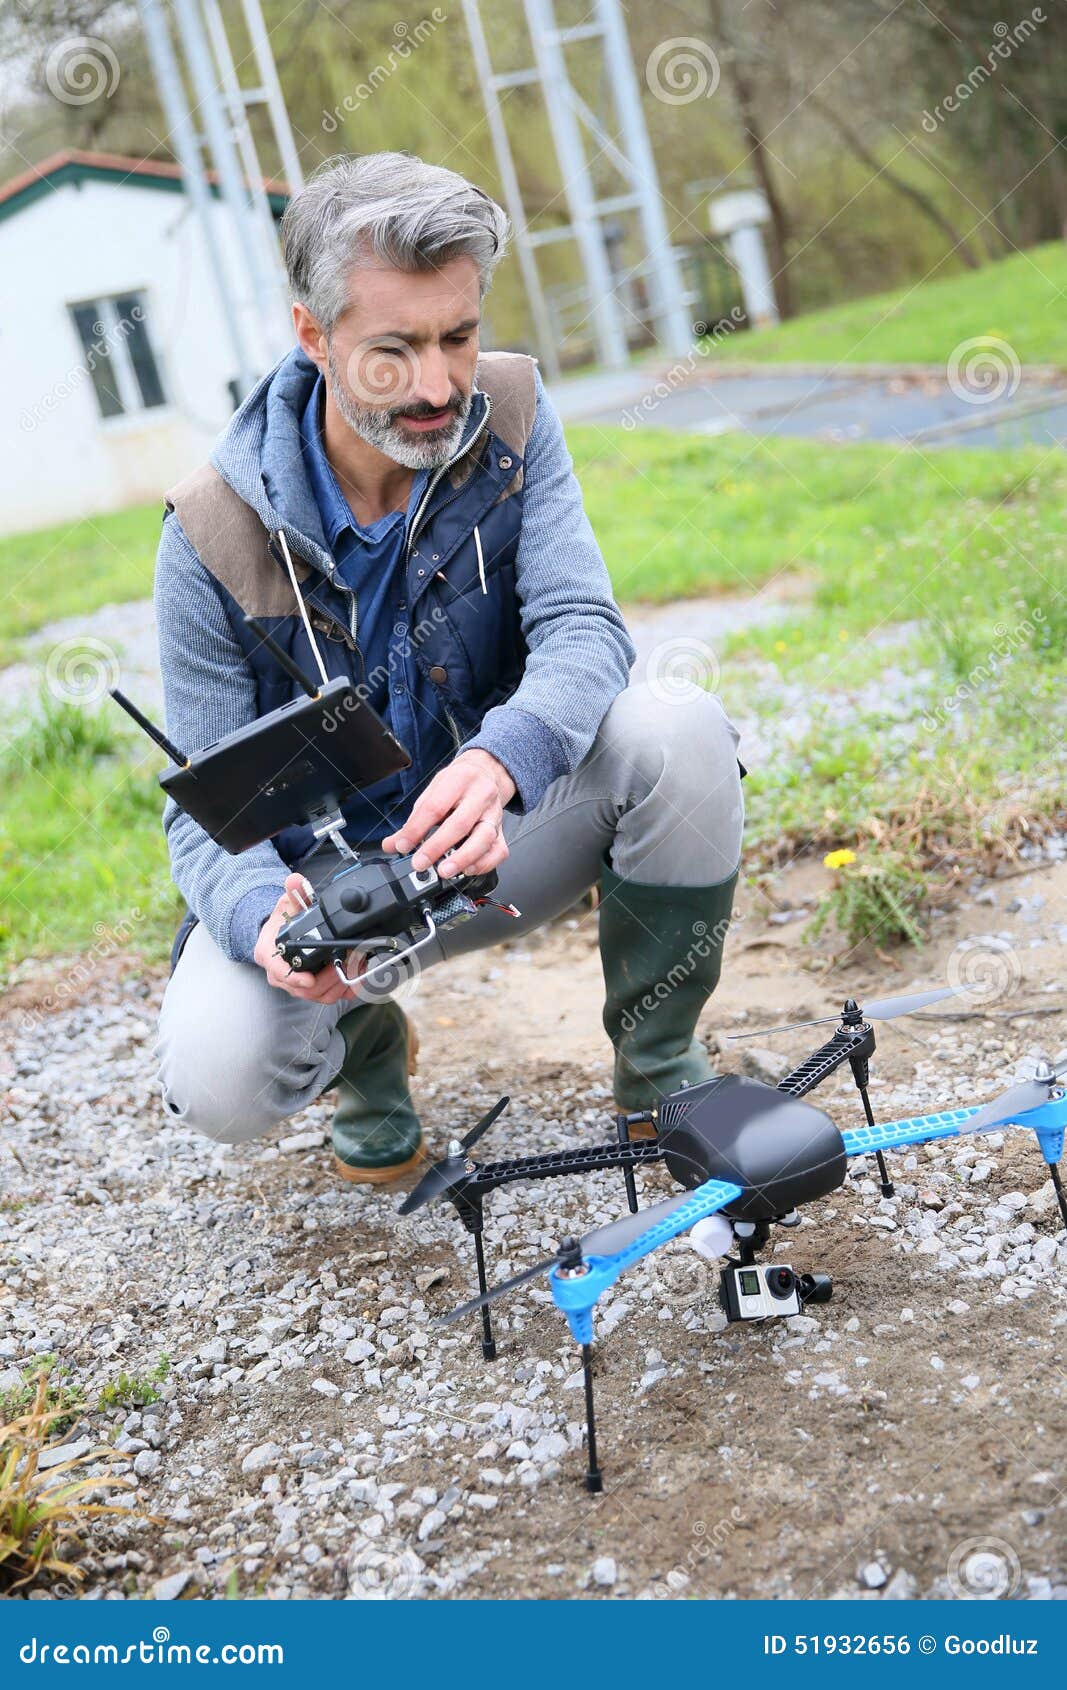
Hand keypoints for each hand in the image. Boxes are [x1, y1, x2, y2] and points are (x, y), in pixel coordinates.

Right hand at [254, 872, 364, 1003]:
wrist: (280, 936)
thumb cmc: (281, 925)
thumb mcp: (286, 906)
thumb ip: (294, 893)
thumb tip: (295, 880)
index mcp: (270, 955)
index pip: (278, 971)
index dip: (294, 978)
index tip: (309, 979)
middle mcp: (281, 975)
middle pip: (304, 989)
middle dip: (328, 978)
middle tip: (346, 963)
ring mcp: (296, 986)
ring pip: (319, 995)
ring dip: (340, 984)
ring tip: (355, 967)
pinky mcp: (312, 990)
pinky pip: (329, 996)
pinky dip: (345, 990)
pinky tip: (357, 979)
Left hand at [382, 749, 514, 877]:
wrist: (486, 772)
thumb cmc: (457, 784)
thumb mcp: (431, 793)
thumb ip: (413, 820)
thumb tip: (392, 844)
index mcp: (459, 780)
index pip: (435, 807)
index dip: (416, 829)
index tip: (402, 846)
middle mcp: (480, 795)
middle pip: (460, 823)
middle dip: (437, 847)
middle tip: (420, 863)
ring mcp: (494, 813)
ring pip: (484, 838)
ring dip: (463, 858)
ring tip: (444, 870)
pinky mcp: (502, 830)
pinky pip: (499, 850)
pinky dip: (484, 863)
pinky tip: (468, 869)